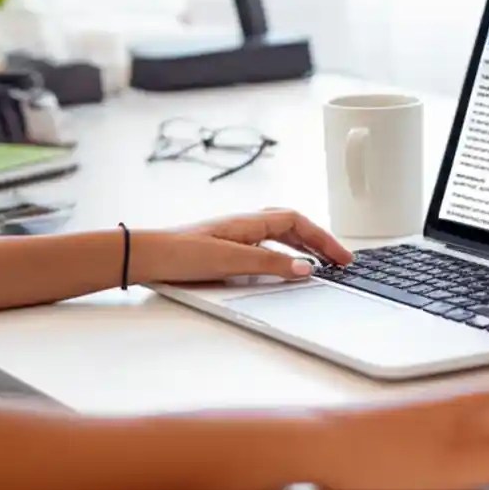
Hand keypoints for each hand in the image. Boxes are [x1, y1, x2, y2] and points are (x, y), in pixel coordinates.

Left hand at [135, 209, 354, 283]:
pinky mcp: (223, 248)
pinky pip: (264, 245)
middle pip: (292, 225)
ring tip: (319, 263)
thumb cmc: (181, 254)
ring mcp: (233, 235)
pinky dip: (282, 253)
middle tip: (339, 261)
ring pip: (278, 234)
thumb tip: (306, 268)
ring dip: (302, 245)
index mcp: (249, 221)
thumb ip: (271, 263)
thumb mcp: (232, 260)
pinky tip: (283, 267)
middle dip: (318, 241)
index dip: (323, 238)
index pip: (298, 221)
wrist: (146, 256)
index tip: (342, 258)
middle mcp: (244, 224)